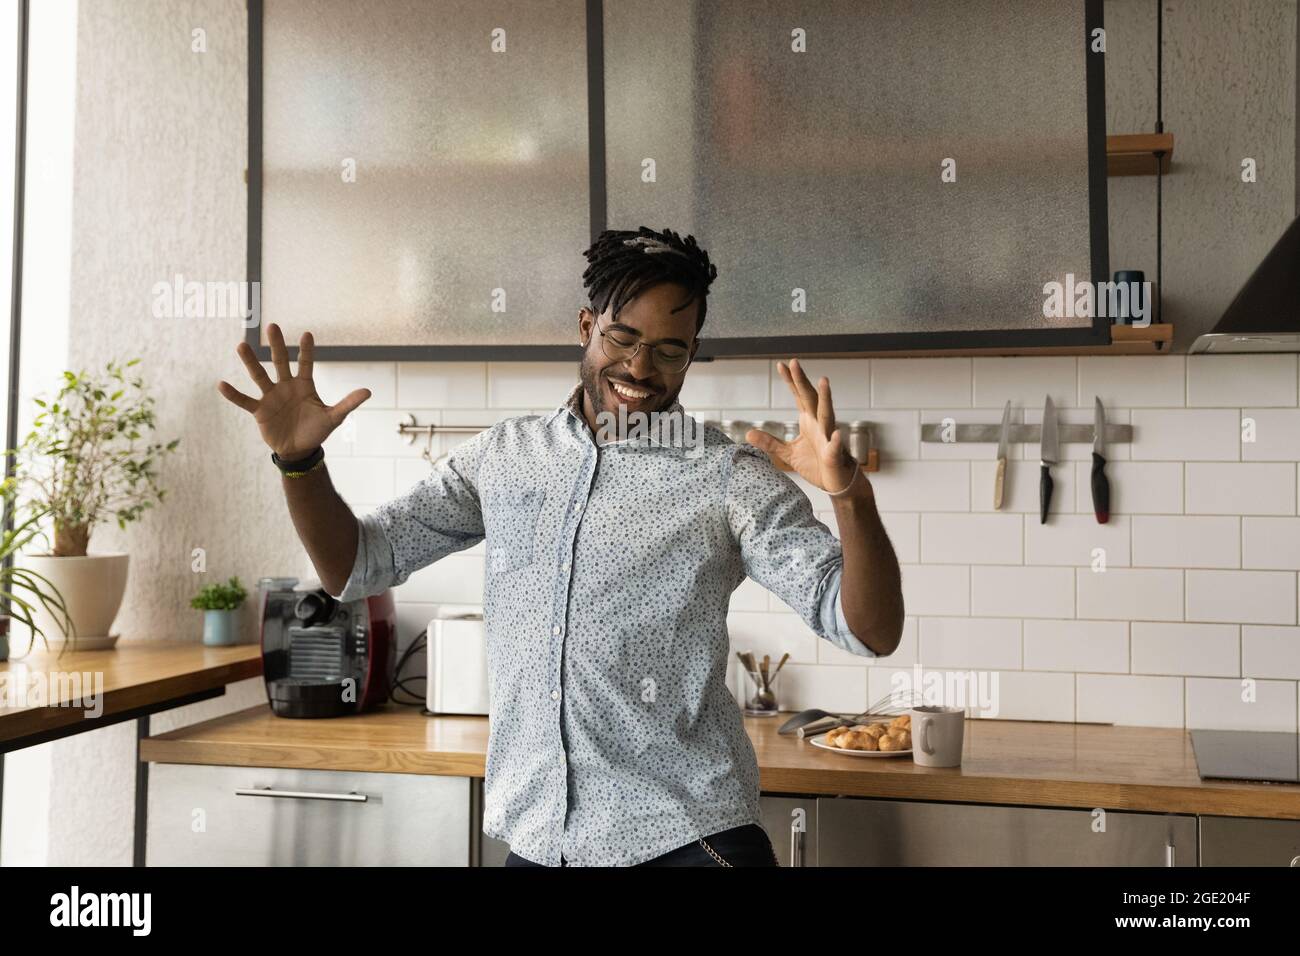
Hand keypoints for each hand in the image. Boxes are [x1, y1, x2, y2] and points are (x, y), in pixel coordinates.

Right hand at [217, 323, 370, 458]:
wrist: (300, 449)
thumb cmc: (317, 431)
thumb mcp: (334, 417)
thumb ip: (348, 403)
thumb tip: (368, 391)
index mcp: (304, 385)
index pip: (305, 363)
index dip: (306, 350)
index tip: (307, 334)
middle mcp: (286, 386)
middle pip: (280, 362)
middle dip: (276, 345)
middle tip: (272, 326)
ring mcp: (271, 397)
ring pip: (259, 375)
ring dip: (250, 362)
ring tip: (241, 345)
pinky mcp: (259, 410)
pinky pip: (244, 400)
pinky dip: (234, 394)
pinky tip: (221, 384)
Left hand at [746, 358, 862, 494]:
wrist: (837, 483)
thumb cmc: (817, 464)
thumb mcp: (788, 453)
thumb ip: (770, 442)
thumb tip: (748, 433)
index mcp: (809, 421)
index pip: (799, 396)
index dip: (791, 381)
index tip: (782, 365)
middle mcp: (820, 424)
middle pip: (811, 398)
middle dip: (802, 381)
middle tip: (794, 363)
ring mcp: (828, 438)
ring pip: (827, 415)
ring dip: (825, 398)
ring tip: (824, 381)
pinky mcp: (834, 456)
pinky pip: (835, 447)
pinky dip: (835, 440)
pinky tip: (835, 433)